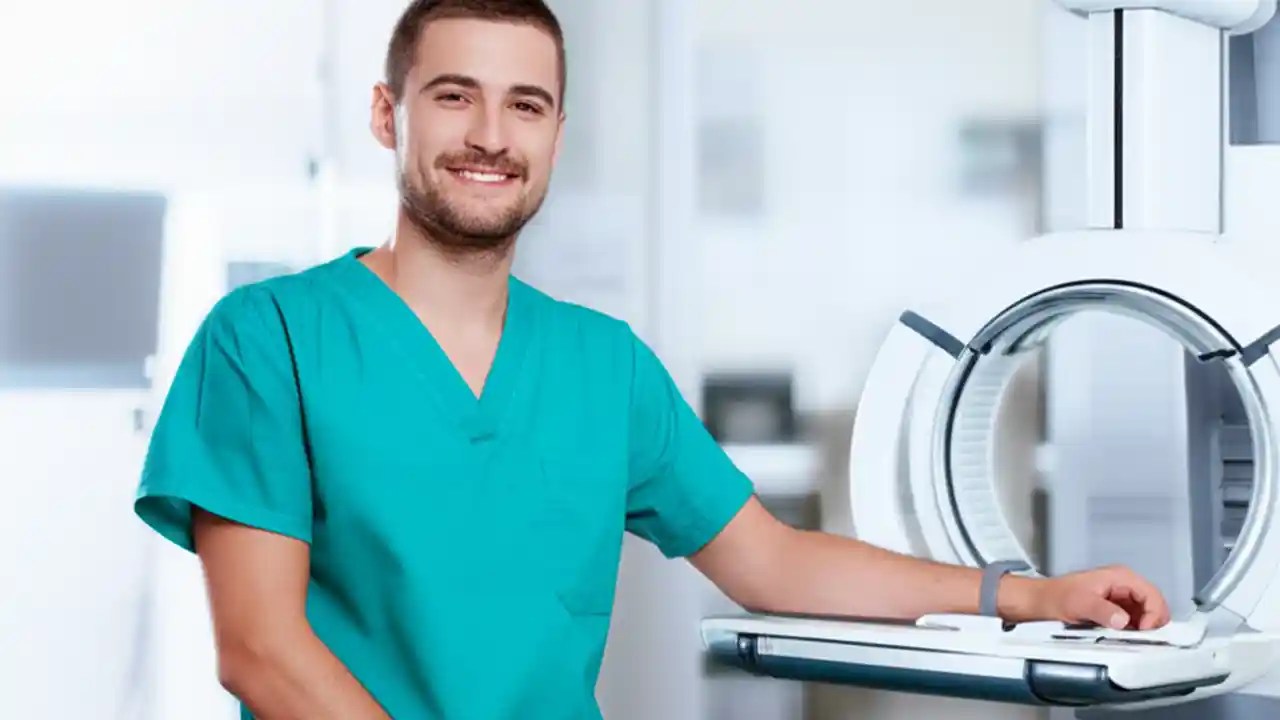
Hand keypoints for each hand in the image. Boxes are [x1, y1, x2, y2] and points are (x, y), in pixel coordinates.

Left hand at [1016, 564, 1171, 629]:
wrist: (1041, 601)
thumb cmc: (1056, 596)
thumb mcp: (1081, 603)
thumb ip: (1103, 611)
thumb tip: (1123, 620)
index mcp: (1120, 577)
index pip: (1153, 595)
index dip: (1154, 614)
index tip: (1145, 631)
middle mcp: (1124, 585)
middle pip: (1154, 605)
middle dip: (1152, 622)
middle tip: (1141, 638)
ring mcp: (1121, 597)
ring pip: (1147, 615)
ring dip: (1143, 628)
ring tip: (1129, 638)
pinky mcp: (1116, 609)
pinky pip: (1135, 621)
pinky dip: (1134, 631)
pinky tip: (1123, 637)